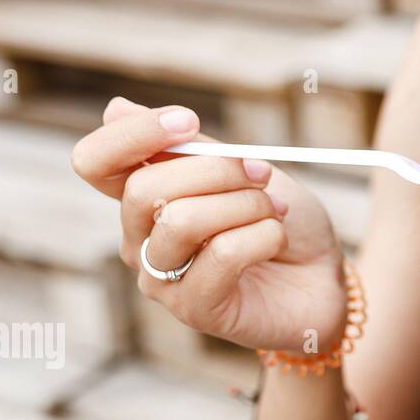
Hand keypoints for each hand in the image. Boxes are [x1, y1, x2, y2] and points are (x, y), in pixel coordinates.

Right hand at [71, 96, 346, 352]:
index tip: (189, 122)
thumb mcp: (240, 170)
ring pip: (182, 221)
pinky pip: (223, 255)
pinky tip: (277, 240)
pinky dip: (264, 235)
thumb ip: (188, 148)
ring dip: (247, 204)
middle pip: (143, 189)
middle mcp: (140, 240)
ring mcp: (161, 280)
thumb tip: (115, 109)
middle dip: (217, 170)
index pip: (94, 162)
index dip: (132, 135)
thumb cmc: (281, 219)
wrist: (325, 275)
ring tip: (276, 211)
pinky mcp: (195, 309)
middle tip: (262, 174)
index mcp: (143, 199)